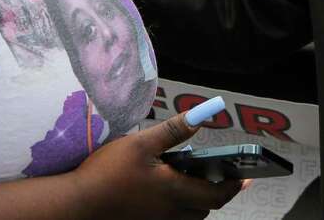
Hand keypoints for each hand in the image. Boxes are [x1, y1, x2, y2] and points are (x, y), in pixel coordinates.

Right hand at [75, 112, 243, 218]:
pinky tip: (167, 189)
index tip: (246, 176)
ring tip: (194, 178)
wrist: (76, 204)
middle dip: (216, 192)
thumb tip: (202, 114)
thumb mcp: (142, 143)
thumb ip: (174, 130)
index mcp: (175, 192)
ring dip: (198, 200)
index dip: (234, 185)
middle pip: (205, 208)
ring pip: (189, 216)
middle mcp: (170, 213)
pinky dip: (180, 207)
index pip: (217, 195)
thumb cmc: (107, 173)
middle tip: (221, 173)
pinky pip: (173, 219)